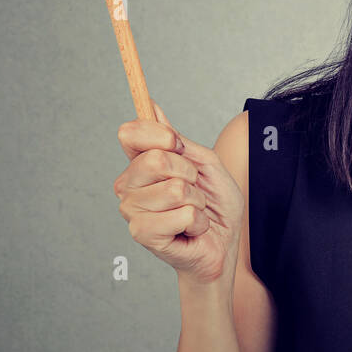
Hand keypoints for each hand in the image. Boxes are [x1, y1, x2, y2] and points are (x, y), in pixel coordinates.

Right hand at [113, 100, 244, 287]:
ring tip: (193, 212)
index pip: (130, 133)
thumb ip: (178, 140)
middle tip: (194, 190)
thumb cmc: (214, 205)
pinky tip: (191, 229)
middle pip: (156, 159)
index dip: (161, 136)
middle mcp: (129, 185)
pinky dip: (198, 221)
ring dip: (197, 202)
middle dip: (189, 173)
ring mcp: (132, 210)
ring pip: (175, 189)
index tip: (179, 147)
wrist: (222, 244)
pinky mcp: (143, 233)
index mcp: (140, 164)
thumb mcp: (204, 164)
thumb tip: (151, 106)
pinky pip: (183, 214)